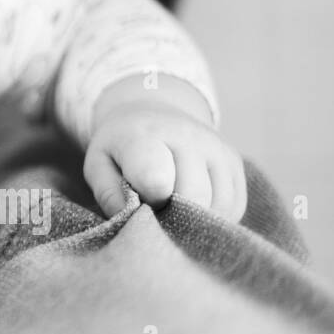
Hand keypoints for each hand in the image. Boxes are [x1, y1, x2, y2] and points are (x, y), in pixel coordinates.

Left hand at [83, 100, 246, 221]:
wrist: (150, 113)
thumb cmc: (120, 148)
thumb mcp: (98, 165)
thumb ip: (108, 194)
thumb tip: (132, 219)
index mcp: (146, 135)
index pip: (156, 179)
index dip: (149, 202)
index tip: (140, 200)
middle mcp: (189, 137)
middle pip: (194, 197)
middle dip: (173, 214)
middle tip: (155, 207)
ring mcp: (217, 148)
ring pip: (218, 205)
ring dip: (196, 218)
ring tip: (173, 205)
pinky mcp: (235, 162)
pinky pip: (235, 205)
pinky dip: (214, 216)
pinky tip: (193, 206)